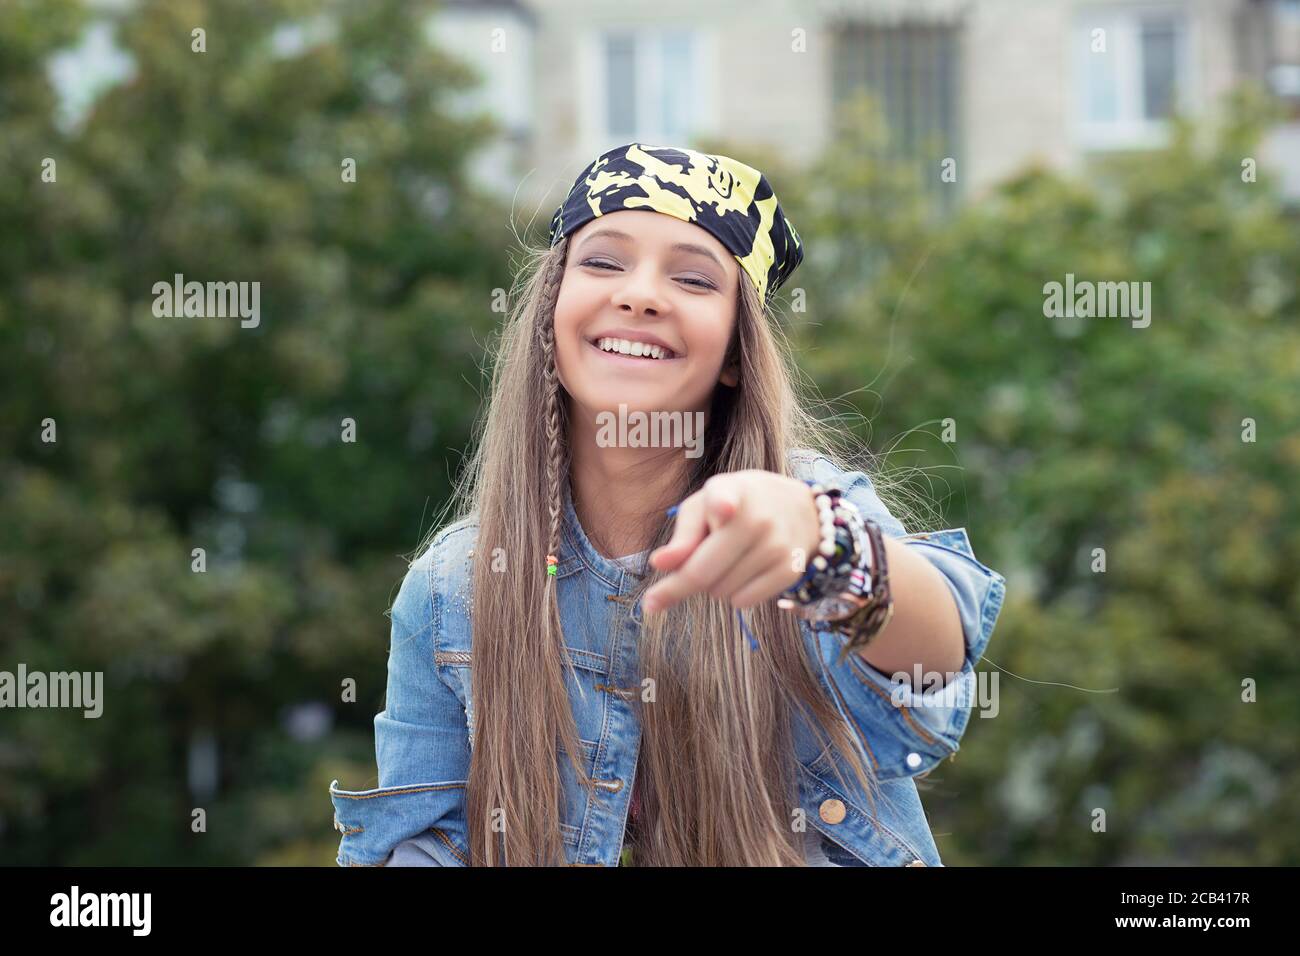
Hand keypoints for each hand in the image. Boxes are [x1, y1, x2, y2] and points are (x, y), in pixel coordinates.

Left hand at [640, 470, 821, 614]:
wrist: (798, 508)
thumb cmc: (735, 507)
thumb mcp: (703, 507)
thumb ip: (681, 536)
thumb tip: (658, 564)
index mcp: (729, 492)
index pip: (725, 498)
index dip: (723, 504)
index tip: (723, 508)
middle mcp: (758, 518)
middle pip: (701, 573)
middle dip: (679, 584)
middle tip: (673, 580)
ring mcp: (776, 546)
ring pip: (720, 592)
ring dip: (713, 585)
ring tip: (728, 559)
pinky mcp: (790, 570)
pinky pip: (743, 602)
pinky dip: (734, 595)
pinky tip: (745, 571)